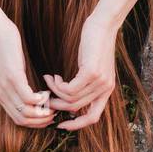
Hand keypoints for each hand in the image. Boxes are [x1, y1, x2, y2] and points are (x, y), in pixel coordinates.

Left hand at [0, 7, 52, 128]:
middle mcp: (1, 95)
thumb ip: (17, 84)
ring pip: (26, 112)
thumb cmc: (5, 49)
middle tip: (55, 113)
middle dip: (41, 121)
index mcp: (0, 95)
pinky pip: (29, 98)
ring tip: (54, 104)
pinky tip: (47, 92)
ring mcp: (6, 87)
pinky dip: (41, 99)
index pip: (18, 119)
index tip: (49, 116)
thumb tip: (31, 93)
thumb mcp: (9, 71)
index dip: (35, 122)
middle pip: (22, 120)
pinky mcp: (13, 77)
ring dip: (43, 112)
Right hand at [44, 14, 119, 130]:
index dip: (76, 125)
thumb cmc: (95, 45)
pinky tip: (54, 76)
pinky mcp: (91, 72)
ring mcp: (99, 81)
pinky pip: (68, 89)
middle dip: (57, 105)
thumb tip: (69, 100)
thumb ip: (85, 85)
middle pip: (75, 108)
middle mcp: (105, 89)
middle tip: (46, 96)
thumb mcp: (92, 69)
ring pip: (70, 99)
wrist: (103, 26)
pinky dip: (57, 85)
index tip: (60, 124)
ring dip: (54, 92)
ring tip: (49, 81)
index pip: (93, 117)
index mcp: (106, 91)